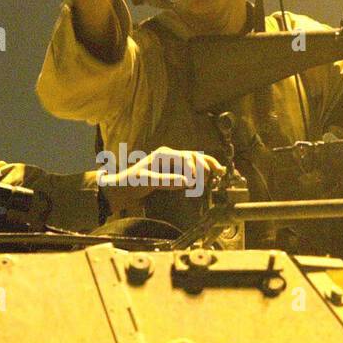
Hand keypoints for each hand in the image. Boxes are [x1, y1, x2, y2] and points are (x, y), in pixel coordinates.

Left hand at [97, 146, 224, 213]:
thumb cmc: (132, 183)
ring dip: (208, 166)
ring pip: (195, 160)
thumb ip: (167, 181)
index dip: (195, 169)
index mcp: (164, 154)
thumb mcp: (147, 182)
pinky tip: (211, 176)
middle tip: (213, 178)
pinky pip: (191, 168)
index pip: (186, 157)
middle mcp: (170, 155)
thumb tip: (187, 181)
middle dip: (206, 166)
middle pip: (194, 156)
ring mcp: (172, 162)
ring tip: (220, 172)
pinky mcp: (173, 170)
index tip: (197, 182)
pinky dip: (202, 171)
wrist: (122, 188)